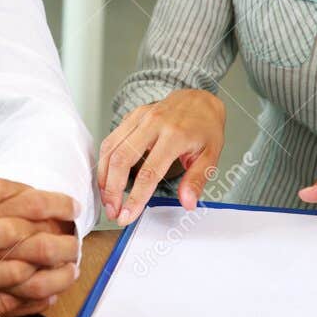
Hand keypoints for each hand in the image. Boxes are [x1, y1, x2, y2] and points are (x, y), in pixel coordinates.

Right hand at [0, 130, 75, 316]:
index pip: (22, 203)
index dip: (53, 203)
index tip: (71, 205)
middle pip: (29, 239)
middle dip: (60, 237)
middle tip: (77, 236)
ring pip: (22, 274)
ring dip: (52, 270)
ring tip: (71, 264)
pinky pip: (6, 305)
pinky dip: (31, 301)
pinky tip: (49, 293)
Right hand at [98, 89, 225, 223]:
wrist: (199, 99)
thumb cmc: (205, 128)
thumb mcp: (211, 155)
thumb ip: (197, 180)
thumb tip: (187, 203)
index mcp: (175, 135)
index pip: (149, 172)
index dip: (135, 198)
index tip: (127, 216)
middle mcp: (154, 123)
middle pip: (122, 160)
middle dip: (112, 191)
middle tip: (113, 212)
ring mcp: (140, 117)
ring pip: (111, 149)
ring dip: (104, 178)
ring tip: (108, 200)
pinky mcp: (131, 116)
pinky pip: (111, 140)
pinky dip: (104, 162)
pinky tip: (107, 178)